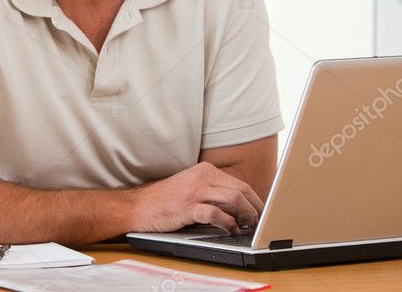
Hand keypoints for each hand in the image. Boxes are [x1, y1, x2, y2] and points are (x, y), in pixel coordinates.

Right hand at [130, 162, 263, 233]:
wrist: (139, 206)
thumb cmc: (166, 200)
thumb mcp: (192, 188)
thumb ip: (214, 192)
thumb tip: (240, 207)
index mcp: (205, 170)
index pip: (240, 184)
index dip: (255, 200)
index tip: (261, 212)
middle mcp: (202, 177)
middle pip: (241, 189)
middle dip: (255, 208)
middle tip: (258, 222)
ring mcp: (195, 191)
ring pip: (233, 199)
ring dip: (246, 215)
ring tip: (248, 226)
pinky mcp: (187, 207)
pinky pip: (216, 214)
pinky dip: (228, 224)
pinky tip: (230, 230)